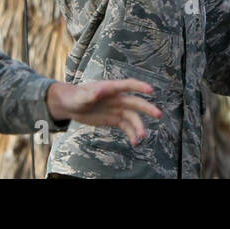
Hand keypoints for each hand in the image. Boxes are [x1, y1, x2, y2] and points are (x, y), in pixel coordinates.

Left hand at [45, 79, 162, 146]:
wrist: (70, 105)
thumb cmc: (74, 96)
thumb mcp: (80, 96)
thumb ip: (90, 94)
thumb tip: (100, 91)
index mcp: (110, 88)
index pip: (128, 85)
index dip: (139, 87)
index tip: (151, 90)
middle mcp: (117, 98)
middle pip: (135, 102)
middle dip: (147, 108)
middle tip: (159, 115)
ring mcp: (117, 109)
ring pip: (132, 117)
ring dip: (139, 126)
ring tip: (142, 137)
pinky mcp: (114, 119)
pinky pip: (126, 126)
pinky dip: (132, 134)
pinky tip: (135, 142)